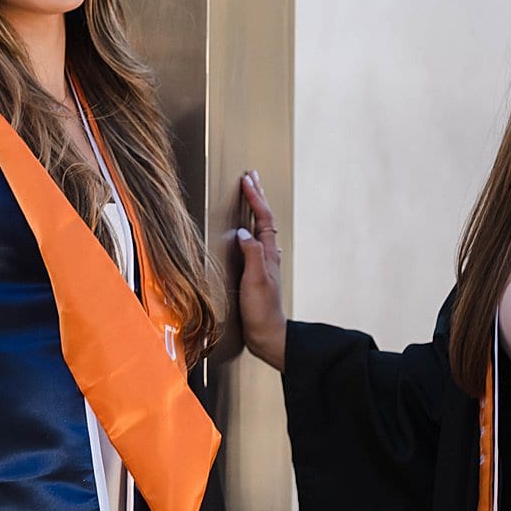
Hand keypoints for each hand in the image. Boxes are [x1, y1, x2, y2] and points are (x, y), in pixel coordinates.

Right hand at [235, 171, 285, 371]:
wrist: (266, 334)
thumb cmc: (261, 311)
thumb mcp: (256, 280)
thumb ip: (251, 254)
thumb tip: (243, 232)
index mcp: (268, 253)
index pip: (262, 218)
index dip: (254, 198)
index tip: (246, 180)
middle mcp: (267, 254)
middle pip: (263, 218)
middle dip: (257, 195)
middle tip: (251, 176)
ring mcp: (263, 262)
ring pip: (260, 226)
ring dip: (255, 207)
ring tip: (250, 193)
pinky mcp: (256, 271)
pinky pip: (255, 239)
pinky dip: (251, 226)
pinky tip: (248, 228)